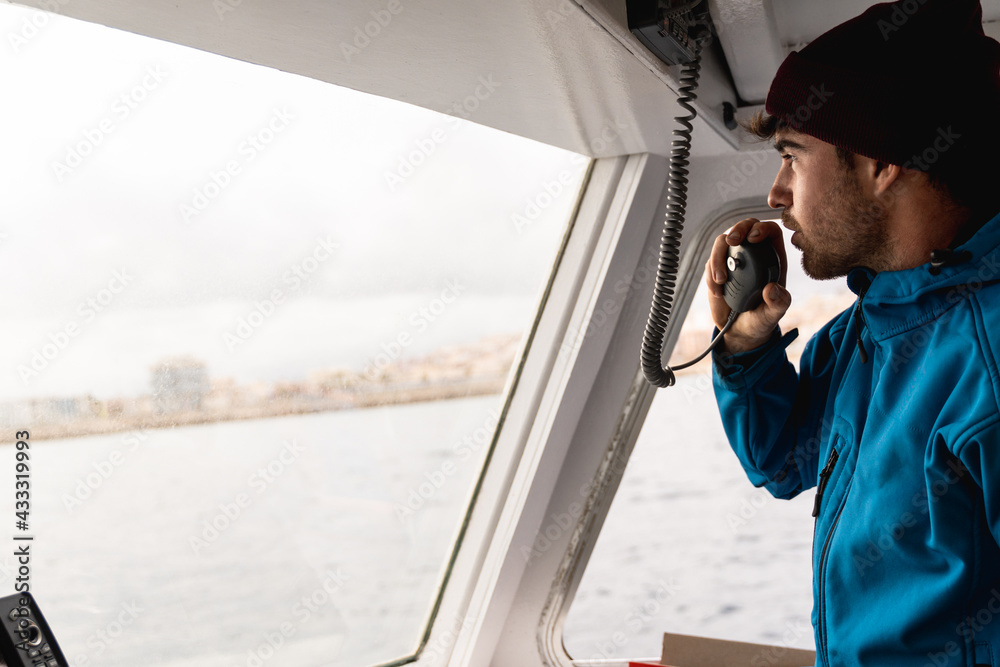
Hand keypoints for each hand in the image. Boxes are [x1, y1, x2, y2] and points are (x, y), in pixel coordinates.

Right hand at [705, 218, 790, 353]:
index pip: (770, 231)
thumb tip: (772, 289)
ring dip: (718, 256)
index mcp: (772, 259)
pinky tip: (718, 291)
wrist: (740, 331)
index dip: (762, 228)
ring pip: (723, 242)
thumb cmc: (761, 320)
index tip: (753, 239)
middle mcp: (753, 254)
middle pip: (746, 227)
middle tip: (731, 241)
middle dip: (737, 229)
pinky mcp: (717, 269)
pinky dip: (711, 275)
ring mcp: (733, 260)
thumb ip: (778, 303)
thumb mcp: (773, 315)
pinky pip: (710, 262)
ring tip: (721, 280)